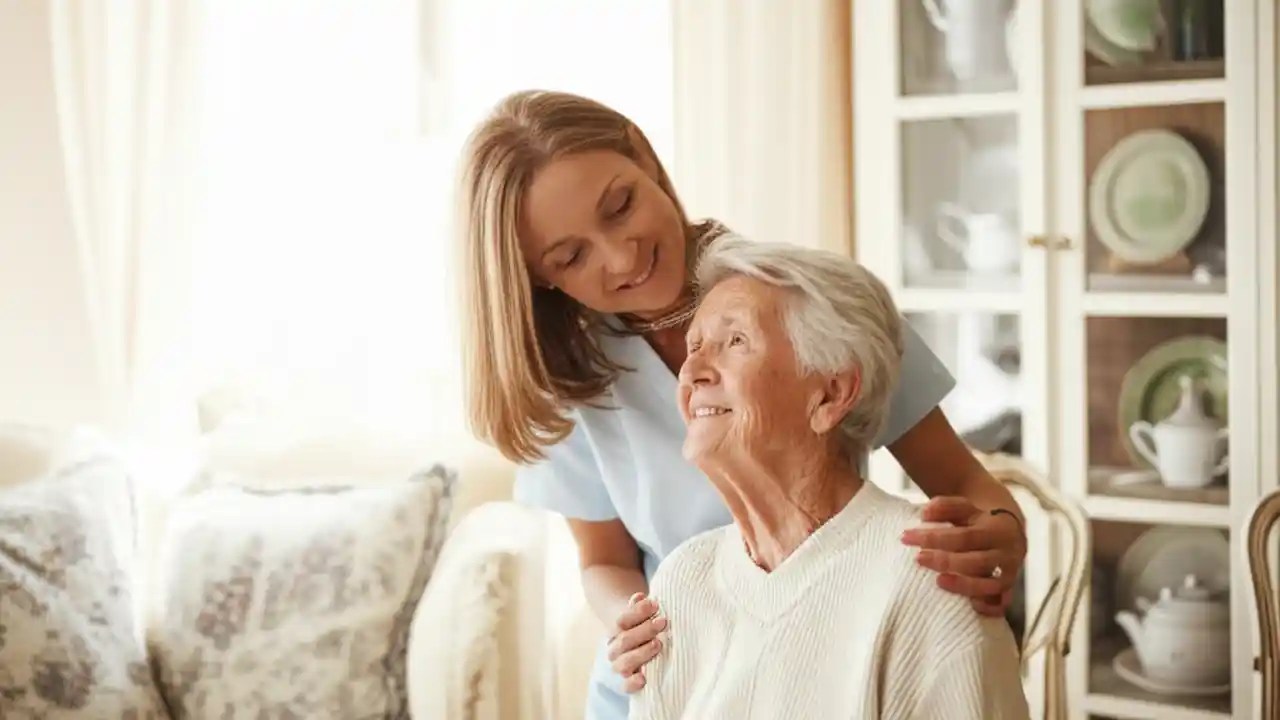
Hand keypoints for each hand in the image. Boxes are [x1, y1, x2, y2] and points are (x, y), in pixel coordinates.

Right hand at [607, 592, 666, 691]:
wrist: (639, 643)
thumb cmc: (645, 626)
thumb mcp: (642, 614)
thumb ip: (640, 606)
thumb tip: (640, 597)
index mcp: (616, 629)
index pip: (622, 620)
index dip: (638, 612)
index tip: (655, 605)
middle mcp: (615, 648)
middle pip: (624, 640)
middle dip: (645, 630)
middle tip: (663, 622)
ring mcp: (620, 666)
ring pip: (624, 663)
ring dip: (641, 653)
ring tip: (659, 644)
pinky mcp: (628, 682)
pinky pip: (626, 686)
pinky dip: (633, 683)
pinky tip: (643, 678)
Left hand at [901, 496, 1025, 616]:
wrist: (1009, 534)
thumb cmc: (978, 521)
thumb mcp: (964, 507)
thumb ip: (944, 507)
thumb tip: (925, 514)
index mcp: (997, 530)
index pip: (964, 537)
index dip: (935, 538)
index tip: (907, 537)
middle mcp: (1007, 553)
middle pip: (976, 562)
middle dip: (945, 562)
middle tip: (918, 558)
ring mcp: (1009, 574)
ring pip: (990, 585)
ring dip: (964, 586)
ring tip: (938, 581)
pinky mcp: (1007, 592)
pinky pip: (1001, 605)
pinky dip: (987, 608)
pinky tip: (969, 606)